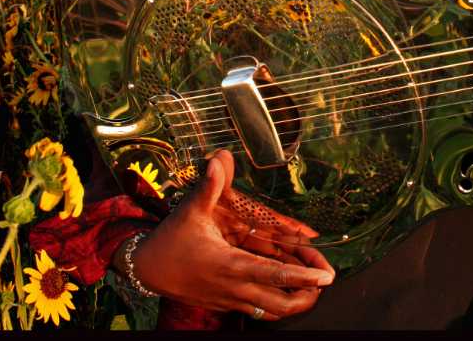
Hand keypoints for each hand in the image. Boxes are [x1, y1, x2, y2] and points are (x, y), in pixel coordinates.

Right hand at [128, 150, 334, 319]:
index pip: (272, 274)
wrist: (147, 270)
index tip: (324, 275)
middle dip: (307, 295)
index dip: (302, 276)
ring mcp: (231, 300)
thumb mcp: (191, 210)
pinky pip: (259, 311)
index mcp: (230, 264)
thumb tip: (218, 158)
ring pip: (272, 313)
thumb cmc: (171, 239)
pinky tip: (290, 290)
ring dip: (295, 302)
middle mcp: (234, 288)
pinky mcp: (228, 305)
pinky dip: (278, 304)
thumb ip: (210, 185)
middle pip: (279, 303)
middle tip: (325, 280)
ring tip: (314, 288)